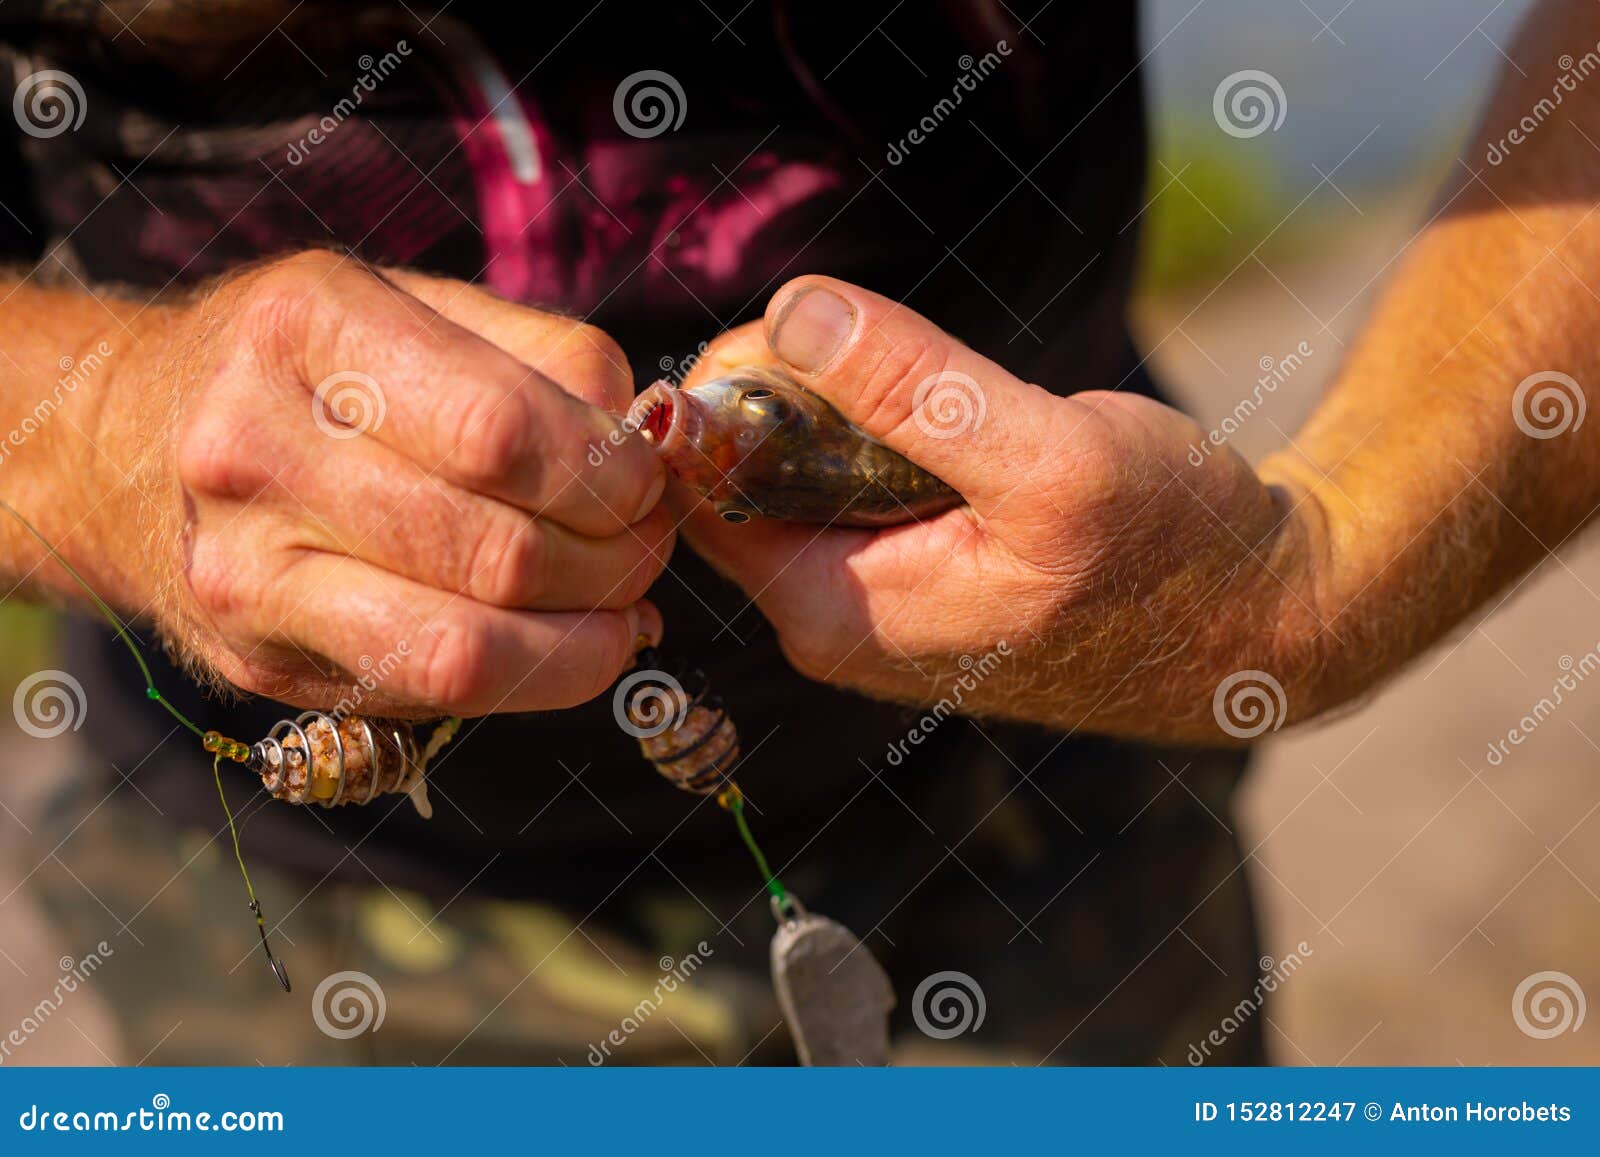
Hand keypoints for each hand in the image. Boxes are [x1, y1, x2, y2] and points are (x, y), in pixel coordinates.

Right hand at [103, 251, 670, 715]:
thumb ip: (543, 355)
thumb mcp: (409, 305)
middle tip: (648, 540)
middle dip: (616, 556)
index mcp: (306, 329)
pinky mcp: (261, 658)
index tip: (647, 476)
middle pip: (498, 547)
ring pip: (467, 645)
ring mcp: (246, 569)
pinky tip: (580, 646)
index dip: (608, 469)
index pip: (499, 429)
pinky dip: (539, 678)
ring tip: (626, 601)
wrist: (118, 445)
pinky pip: (431, 692)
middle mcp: (255, 449)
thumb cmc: (303, 367)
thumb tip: (653, 444)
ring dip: (589, 634)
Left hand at [678, 276, 1319, 739]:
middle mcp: (836, 624)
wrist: (1263, 614)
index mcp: (835, 614)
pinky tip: (961, 426)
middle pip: (748, 479)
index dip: (728, 396)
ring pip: (806, 475)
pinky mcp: (920, 579)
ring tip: (937, 387)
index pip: (707, 489)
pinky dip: (890, 434)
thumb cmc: (1174, 552)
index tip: (796, 331)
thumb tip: (793, 314)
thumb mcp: (1049, 456)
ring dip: (849, 408)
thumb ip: (914, 388)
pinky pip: (860, 486)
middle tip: (873, 338)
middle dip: (792, 391)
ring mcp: (877, 606)